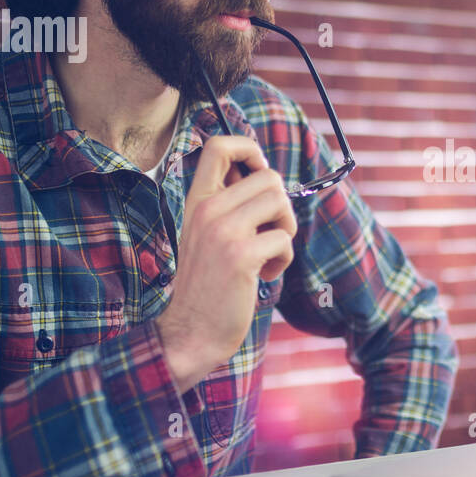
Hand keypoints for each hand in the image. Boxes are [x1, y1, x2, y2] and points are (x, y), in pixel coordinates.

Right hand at [155, 136, 296, 392]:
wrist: (189, 331)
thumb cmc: (207, 283)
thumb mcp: (207, 234)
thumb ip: (228, 205)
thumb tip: (263, 175)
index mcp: (197, 200)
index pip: (219, 145)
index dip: (249, 149)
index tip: (258, 172)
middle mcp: (207, 209)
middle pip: (269, 176)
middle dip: (281, 205)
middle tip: (268, 232)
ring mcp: (223, 231)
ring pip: (281, 201)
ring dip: (285, 229)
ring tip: (267, 252)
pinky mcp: (241, 256)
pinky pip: (284, 239)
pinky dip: (283, 259)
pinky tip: (263, 275)